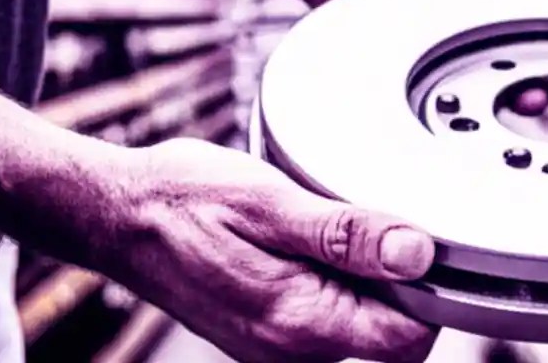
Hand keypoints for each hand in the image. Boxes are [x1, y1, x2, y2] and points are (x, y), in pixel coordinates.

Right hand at [104, 138, 437, 362]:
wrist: (118, 214)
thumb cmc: (185, 199)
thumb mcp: (272, 202)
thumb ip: (347, 235)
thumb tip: (416, 254)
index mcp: (299, 322)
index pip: (409, 338)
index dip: (429, 290)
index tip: (420, 241)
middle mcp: (290, 351)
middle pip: (389, 333)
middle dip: (395, 282)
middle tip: (366, 223)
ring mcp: (276, 348)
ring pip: (359, 324)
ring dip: (362, 278)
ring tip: (326, 228)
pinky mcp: (268, 334)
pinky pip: (326, 317)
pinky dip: (332, 281)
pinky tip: (307, 243)